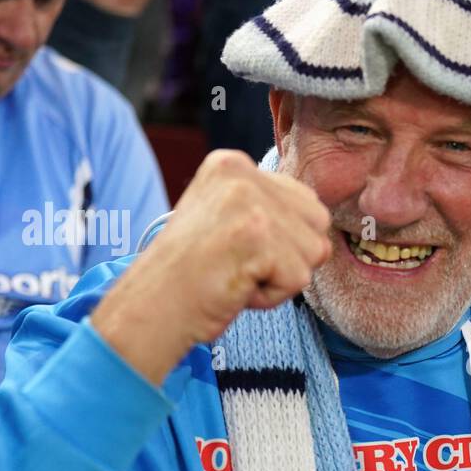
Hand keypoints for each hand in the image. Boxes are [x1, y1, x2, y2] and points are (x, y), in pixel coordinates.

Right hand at [92, 150, 332, 384]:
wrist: (151, 306)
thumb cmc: (189, 273)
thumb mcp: (224, 216)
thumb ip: (267, 206)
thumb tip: (319, 216)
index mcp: (232, 163)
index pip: (305, 201)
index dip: (283, 239)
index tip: (238, 248)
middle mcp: (242, 175)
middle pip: (318, 224)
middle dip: (289, 256)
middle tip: (240, 264)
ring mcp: (251, 205)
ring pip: (313, 253)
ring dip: (280, 278)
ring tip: (235, 274)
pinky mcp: (260, 239)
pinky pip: (299, 280)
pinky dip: (271, 296)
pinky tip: (235, 287)